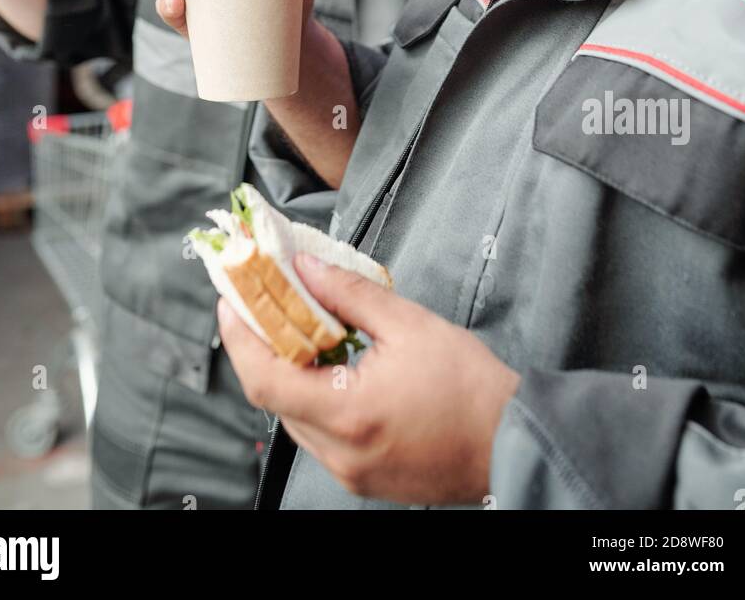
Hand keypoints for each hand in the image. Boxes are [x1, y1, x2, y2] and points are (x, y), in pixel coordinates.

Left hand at [218, 253, 519, 505]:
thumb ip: (350, 294)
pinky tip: (330, 366)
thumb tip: (305, 268)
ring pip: (295, 418)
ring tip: (298, 329)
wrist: (514, 441)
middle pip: (275, 398)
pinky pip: (320, 435)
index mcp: (347, 413)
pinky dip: (314, 397)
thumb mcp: (409, 324)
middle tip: (260, 305)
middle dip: (262, 348)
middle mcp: (340, 452)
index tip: (230, 303)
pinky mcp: (363, 477)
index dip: (240, 339)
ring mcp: (350, 471)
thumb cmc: (470, 387)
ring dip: (289, 374)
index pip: (265, 379)